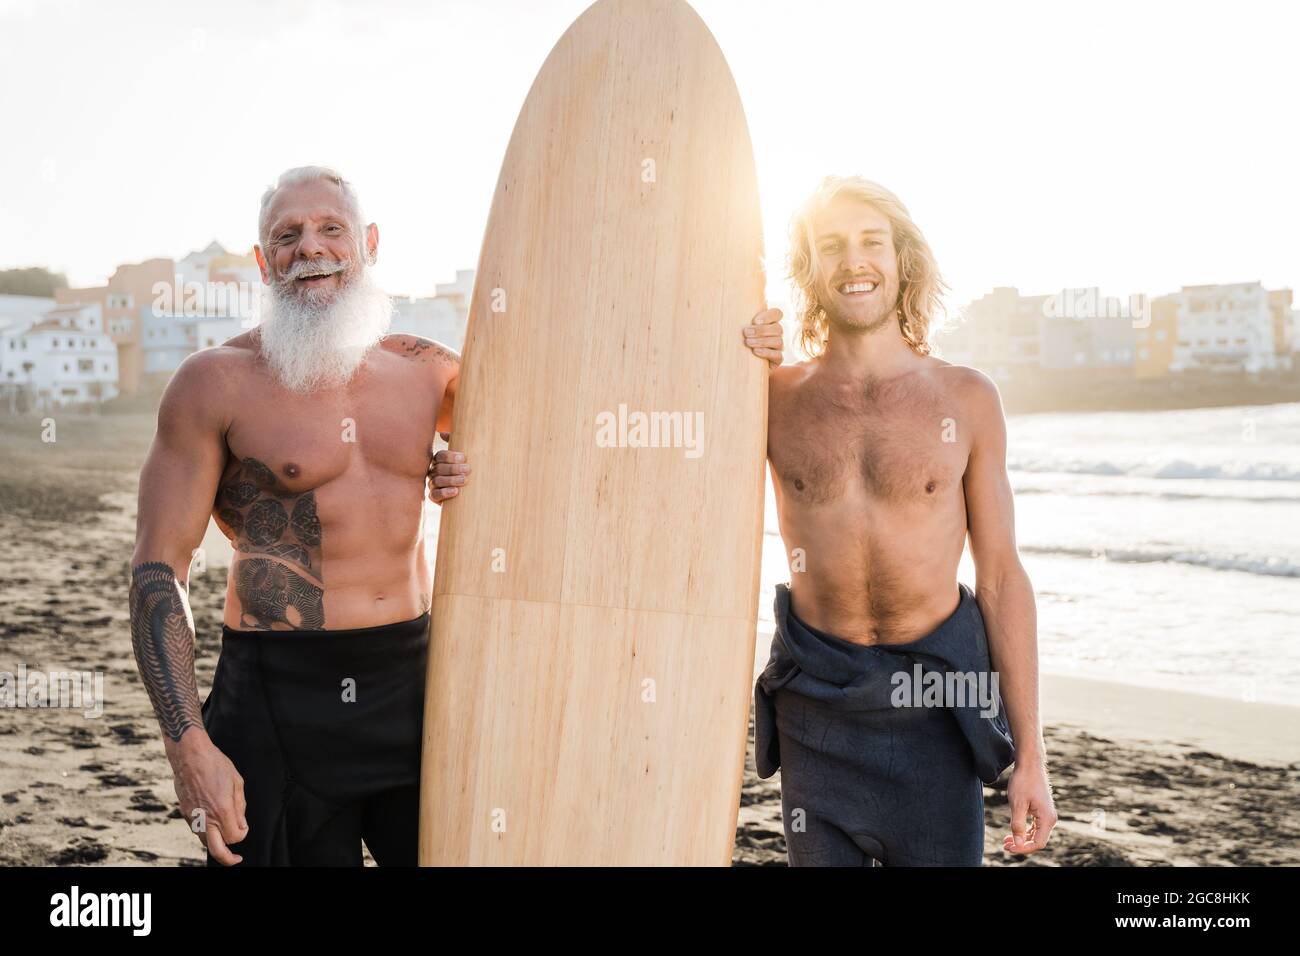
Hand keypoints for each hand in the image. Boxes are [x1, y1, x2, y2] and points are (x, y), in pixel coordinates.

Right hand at [166, 730, 247, 865]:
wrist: (189, 756)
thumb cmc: (214, 764)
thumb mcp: (236, 782)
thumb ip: (240, 807)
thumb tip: (241, 825)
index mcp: (222, 810)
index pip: (234, 837)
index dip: (242, 834)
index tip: (244, 827)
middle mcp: (206, 818)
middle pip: (217, 850)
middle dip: (228, 858)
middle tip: (236, 858)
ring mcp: (193, 817)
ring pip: (205, 842)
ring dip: (216, 841)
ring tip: (225, 832)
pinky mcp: (185, 813)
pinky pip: (197, 830)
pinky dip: (206, 830)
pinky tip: (212, 818)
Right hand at [428, 436, 469, 503]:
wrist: (471, 492)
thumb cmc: (467, 471)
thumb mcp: (464, 458)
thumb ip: (457, 443)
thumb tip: (442, 434)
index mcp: (439, 461)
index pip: (439, 456)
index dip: (450, 456)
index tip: (464, 457)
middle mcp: (433, 472)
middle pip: (438, 468)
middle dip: (453, 468)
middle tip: (468, 469)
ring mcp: (433, 484)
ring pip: (437, 480)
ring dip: (451, 480)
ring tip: (464, 480)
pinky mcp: (435, 497)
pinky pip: (435, 495)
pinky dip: (445, 492)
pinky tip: (456, 491)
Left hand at [742, 307, 783, 366]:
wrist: (740, 364)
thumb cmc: (736, 341)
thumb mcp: (737, 329)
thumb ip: (737, 318)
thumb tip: (723, 304)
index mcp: (769, 322)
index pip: (777, 313)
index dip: (769, 316)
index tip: (755, 321)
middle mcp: (776, 334)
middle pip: (777, 328)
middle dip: (761, 330)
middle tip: (746, 333)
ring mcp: (778, 347)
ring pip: (778, 341)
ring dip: (762, 341)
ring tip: (748, 342)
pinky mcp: (777, 360)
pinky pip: (778, 356)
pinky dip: (767, 353)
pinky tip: (755, 352)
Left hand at [1002, 761, 1056, 855]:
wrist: (1029, 764)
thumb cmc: (1023, 782)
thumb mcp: (1017, 804)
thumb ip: (1018, 825)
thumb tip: (1019, 844)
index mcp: (1047, 819)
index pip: (1038, 843)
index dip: (1023, 849)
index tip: (1008, 847)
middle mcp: (1050, 819)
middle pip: (1038, 840)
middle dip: (1021, 845)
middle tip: (1004, 845)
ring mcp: (1047, 814)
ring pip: (1036, 834)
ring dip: (1022, 839)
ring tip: (1006, 840)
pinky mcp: (1042, 811)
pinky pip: (1035, 827)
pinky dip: (1025, 831)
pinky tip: (1013, 832)